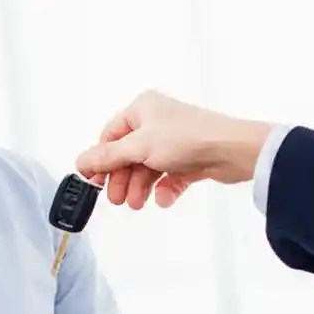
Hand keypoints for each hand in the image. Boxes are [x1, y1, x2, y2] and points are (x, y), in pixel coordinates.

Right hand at [75, 90, 275, 208]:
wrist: (233, 150)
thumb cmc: (188, 138)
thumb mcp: (139, 147)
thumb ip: (107, 157)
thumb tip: (80, 162)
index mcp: (142, 109)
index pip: (111, 136)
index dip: (101, 160)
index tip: (94, 182)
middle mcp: (157, 121)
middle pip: (128, 155)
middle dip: (123, 179)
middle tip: (118, 199)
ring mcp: (174, 141)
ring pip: (148, 168)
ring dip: (141, 187)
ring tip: (138, 204)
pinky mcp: (190, 159)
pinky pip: (169, 176)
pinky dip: (164, 189)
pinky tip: (164, 199)